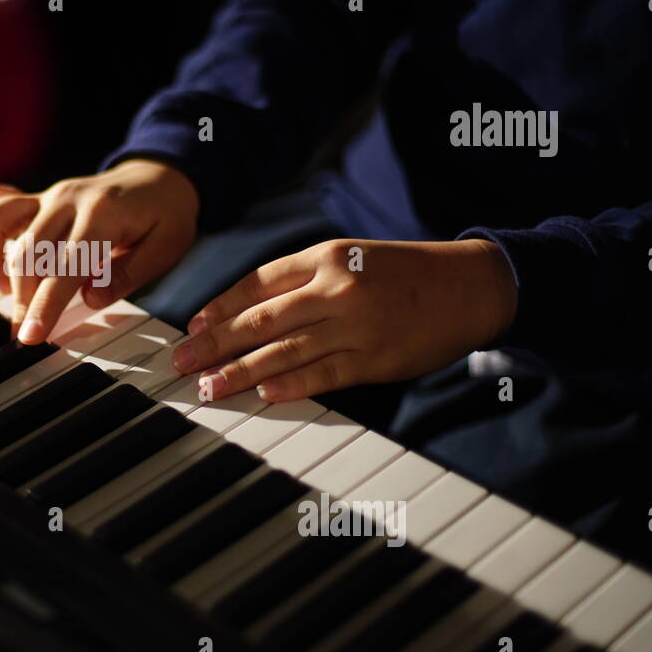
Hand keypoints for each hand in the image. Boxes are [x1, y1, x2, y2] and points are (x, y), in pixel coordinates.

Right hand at [0, 159, 199, 342]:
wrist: (160, 175)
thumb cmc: (166, 214)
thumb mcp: (167, 246)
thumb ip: (129, 272)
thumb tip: (91, 298)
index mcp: (102, 214)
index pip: (65, 267)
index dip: (45, 305)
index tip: (30, 336)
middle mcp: (67, 200)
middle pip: (28, 253)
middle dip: (20, 299)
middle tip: (23, 333)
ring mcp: (48, 195)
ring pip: (0, 225)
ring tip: (5, 293)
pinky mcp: (37, 197)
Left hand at [172, 238, 517, 402]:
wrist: (469, 285)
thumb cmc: (402, 274)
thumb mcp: (351, 258)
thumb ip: (303, 280)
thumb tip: (246, 312)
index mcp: (326, 257)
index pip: (257, 284)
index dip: (220, 308)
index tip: (193, 328)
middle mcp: (336, 288)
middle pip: (260, 319)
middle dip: (214, 344)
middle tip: (182, 363)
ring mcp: (356, 324)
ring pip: (284, 350)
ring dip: (240, 372)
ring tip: (210, 388)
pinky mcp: (376, 357)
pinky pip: (324, 374)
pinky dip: (291, 385)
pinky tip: (264, 395)